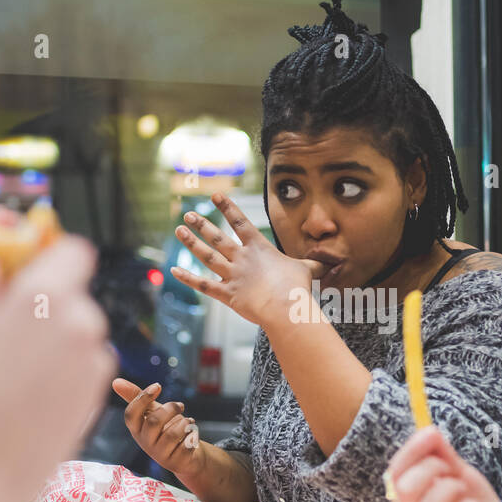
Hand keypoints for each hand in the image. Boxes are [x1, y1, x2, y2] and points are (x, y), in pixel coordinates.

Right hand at [0, 237, 115, 501]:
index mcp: (44, 299)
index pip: (74, 251)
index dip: (50, 259)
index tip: (23, 274)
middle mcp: (81, 326)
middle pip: (74, 293)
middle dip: (44, 304)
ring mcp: (95, 365)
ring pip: (79, 332)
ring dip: (52, 340)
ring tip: (5, 373)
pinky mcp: (98, 399)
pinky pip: (83, 366)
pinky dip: (60, 371)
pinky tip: (22, 396)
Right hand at [111, 378, 201, 478]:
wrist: (187, 454)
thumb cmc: (166, 429)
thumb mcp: (152, 411)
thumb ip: (137, 397)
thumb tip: (115, 381)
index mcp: (137, 429)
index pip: (131, 415)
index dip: (142, 398)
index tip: (157, 386)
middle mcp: (146, 443)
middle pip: (154, 422)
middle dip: (170, 409)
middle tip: (180, 406)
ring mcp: (160, 454)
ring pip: (172, 434)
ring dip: (184, 423)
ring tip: (189, 421)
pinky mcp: (176, 462)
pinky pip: (186, 445)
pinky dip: (193, 434)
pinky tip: (192, 434)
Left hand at [168, 193, 328, 327]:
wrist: (285, 307)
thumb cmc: (296, 288)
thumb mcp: (307, 271)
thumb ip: (313, 265)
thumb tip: (328, 262)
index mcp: (259, 248)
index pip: (240, 222)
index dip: (227, 207)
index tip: (215, 195)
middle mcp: (242, 258)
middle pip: (218, 237)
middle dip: (202, 224)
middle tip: (188, 214)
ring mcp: (232, 275)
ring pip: (207, 256)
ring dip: (192, 243)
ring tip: (179, 230)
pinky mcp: (227, 294)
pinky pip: (203, 285)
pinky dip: (187, 278)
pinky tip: (174, 270)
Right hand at [385, 425, 501, 501]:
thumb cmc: (470, 498)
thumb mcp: (458, 470)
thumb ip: (442, 453)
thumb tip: (428, 430)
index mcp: (411, 497)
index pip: (395, 474)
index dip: (410, 451)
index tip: (430, 433)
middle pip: (404, 491)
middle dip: (430, 470)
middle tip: (450, 469)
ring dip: (451, 489)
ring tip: (463, 489)